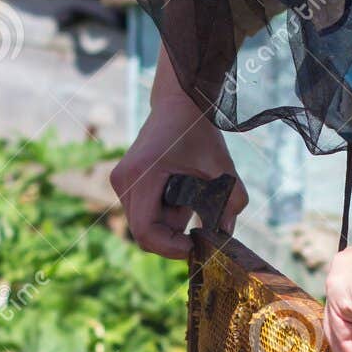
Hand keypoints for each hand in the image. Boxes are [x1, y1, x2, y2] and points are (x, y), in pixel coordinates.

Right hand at [111, 78, 246, 257]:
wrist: (178, 103)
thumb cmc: (198, 130)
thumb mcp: (222, 165)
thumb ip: (231, 200)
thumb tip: (227, 237)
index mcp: (142, 175)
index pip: (145, 232)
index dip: (169, 248)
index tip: (195, 245)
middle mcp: (124, 181)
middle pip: (144, 232)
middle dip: (173, 235)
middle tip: (201, 224)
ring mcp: (121, 182)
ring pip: (144, 225)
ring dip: (169, 222)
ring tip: (191, 198)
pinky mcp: (125, 183)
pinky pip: (143, 213)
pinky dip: (164, 213)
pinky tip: (180, 193)